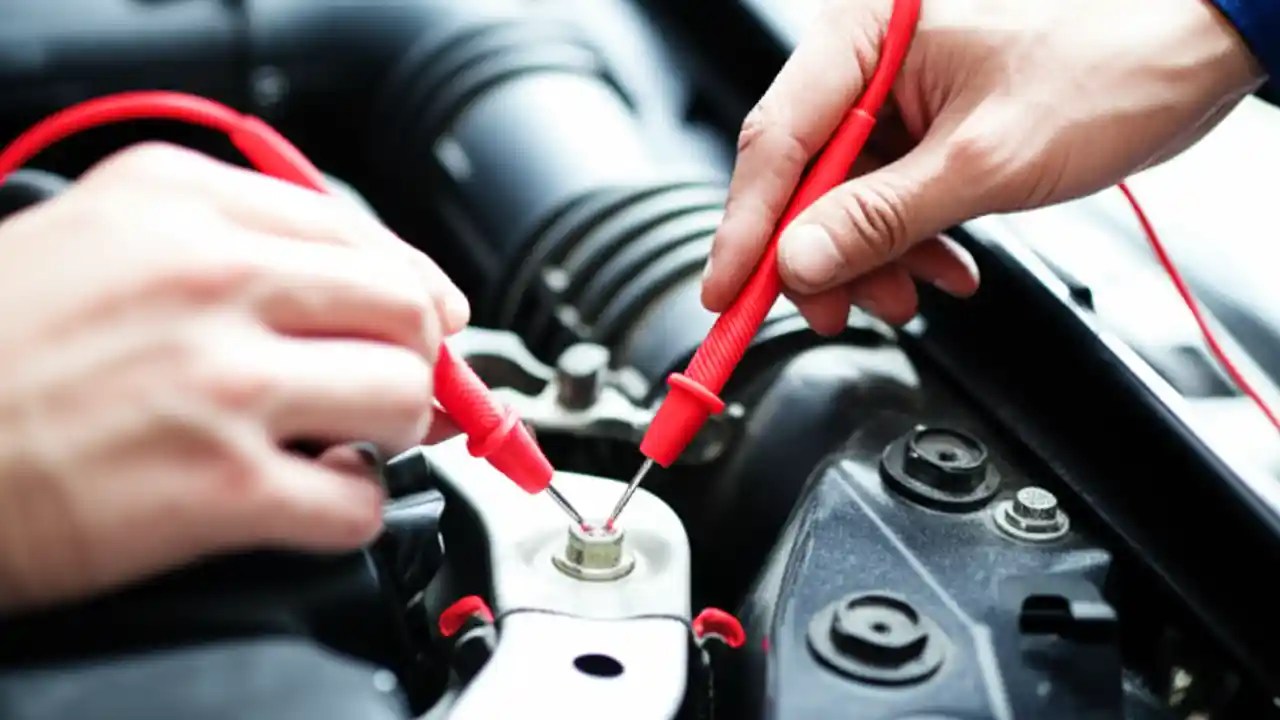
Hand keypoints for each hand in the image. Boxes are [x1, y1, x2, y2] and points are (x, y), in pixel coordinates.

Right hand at [0, 143, 468, 610]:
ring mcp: (219, 385)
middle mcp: (210, 280)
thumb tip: (364, 285)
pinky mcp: (218, 490)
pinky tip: (307, 498)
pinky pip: (358, 503)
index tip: (421, 319)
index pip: (368, 235)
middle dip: (415, 356)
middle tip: (392, 384)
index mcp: (183, 206)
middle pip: (407, 310)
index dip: (412, 289)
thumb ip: (233, 243)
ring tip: (342, 440)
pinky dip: (352, 509)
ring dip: (391, 431)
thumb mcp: (102, 239)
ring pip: (403, 400)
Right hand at [702, 0, 1264, 331]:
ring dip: (872, 258)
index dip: (745, 228)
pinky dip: (909, 241)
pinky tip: (942, 267)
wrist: (1195, 49)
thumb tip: (800, 262)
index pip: (777, 140)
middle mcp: (871, 58)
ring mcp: (899, 92)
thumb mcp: (984, 160)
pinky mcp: (927, 124)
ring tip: (908, 294)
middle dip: (821, 254)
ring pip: (847, 195)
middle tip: (829, 311)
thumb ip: (880, 217)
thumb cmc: (1111, 64)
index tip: (725, 294)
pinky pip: (890, 194)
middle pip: (805, 174)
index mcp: (866, 34)